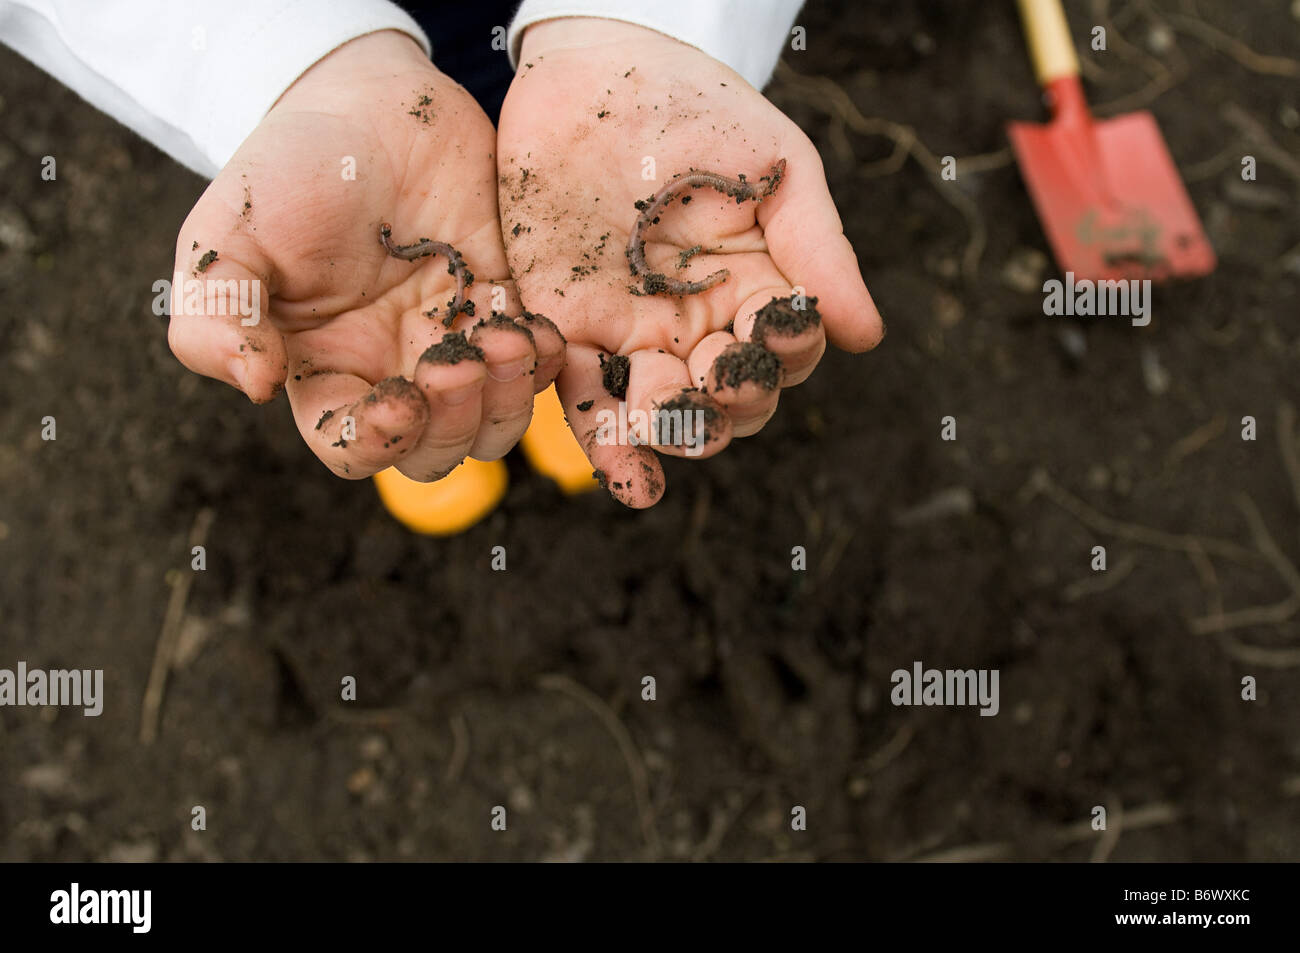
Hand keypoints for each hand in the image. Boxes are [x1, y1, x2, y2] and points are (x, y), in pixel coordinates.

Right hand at [169, 31, 563, 479]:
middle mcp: (395, 371)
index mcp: (326, 370)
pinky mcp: (508, 308)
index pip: (350, 445)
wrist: (371, 103)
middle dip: (453, 425)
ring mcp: (457, 341)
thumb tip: (254, 385)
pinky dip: (546, 363)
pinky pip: (540, 365)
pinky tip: (540, 330)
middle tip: (460, 362)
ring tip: (507, 341)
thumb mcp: (228, 232)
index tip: (396, 401)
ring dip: (507, 400)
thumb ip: (216, 315)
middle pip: (433, 451)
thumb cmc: (289, 168)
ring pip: (494, 423)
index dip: (375, 442)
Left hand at [498, 19, 881, 506]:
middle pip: (729, 400)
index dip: (784, 353)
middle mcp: (701, 324)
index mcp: (757, 288)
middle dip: (729, 405)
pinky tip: (627, 475)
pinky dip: (610, 445)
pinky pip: (589, 402)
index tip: (776, 328)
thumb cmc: (698, 106)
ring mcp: (635, 333)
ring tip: (665, 426)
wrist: (594, 68)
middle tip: (715, 383)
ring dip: (674, 432)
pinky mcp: (571, 330)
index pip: (783, 352)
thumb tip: (866, 336)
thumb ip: (817, 248)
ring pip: (666, 413)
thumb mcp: (775, 166)